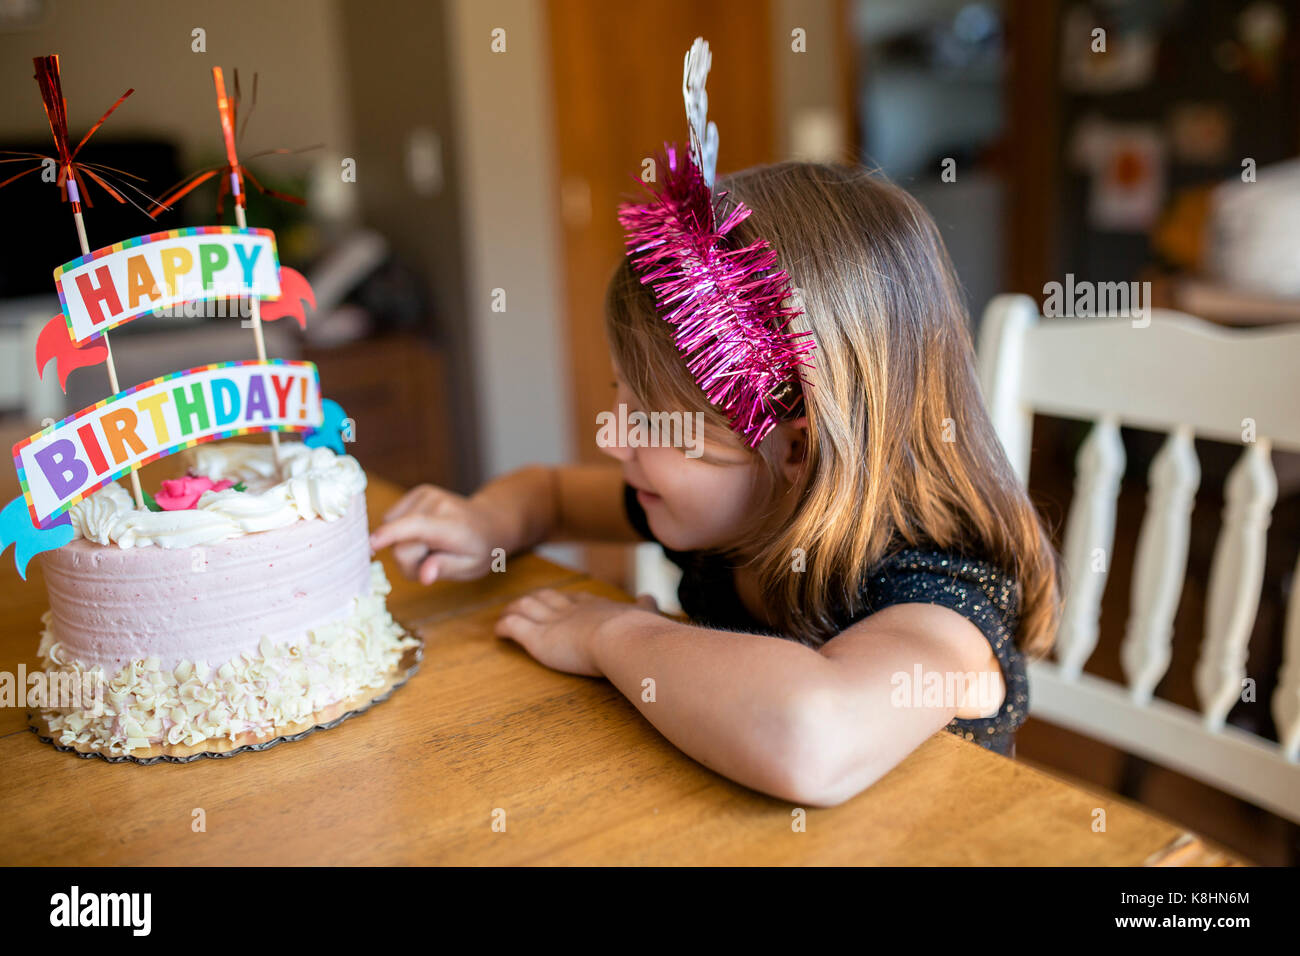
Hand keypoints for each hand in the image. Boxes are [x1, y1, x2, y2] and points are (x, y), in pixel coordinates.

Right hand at [369, 483, 506, 584]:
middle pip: (400, 543)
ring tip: (430, 548)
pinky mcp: (418, 492)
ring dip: (404, 546)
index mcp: (453, 526)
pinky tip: (423, 535)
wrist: (490, 522)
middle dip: (409, 561)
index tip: (372, 543)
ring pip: (391, 529)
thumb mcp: (471, 568)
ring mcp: (426, 494)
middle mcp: (437, 503)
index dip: (392, 535)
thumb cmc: (480, 549)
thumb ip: (445, 569)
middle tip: (432, 564)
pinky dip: (401, 532)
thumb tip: (424, 576)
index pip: (418, 527)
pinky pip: (391, 518)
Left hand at [495, 589, 658, 676]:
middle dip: (537, 600)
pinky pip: (514, 627)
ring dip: (516, 608)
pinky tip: (497, 631)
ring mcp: (553, 621)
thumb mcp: (644, 614)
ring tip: (508, 612)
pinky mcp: (538, 637)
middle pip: (548, 598)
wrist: (622, 637)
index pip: (577, 599)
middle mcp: (571, 608)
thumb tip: (651, 597)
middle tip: (528, 602)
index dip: (566, 600)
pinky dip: (504, 627)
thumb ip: (646, 607)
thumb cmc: (636, 632)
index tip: (562, 600)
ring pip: (527, 608)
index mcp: (596, 605)